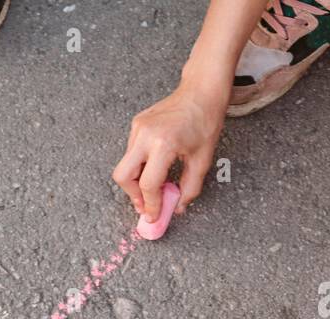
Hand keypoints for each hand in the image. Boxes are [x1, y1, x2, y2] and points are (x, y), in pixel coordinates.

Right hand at [112, 83, 226, 221]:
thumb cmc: (206, 121)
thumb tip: (176, 207)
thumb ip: (189, 187)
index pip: (148, 184)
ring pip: (125, 164)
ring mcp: (138, 128)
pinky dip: (140, 165)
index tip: (154, 216)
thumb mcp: (202, 159)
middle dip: (132, 195)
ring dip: (136, 180)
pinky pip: (131, 152)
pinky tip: (155, 166)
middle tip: (146, 204)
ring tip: (154, 186)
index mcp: (164, 144)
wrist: (201, 90)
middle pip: (123, 176)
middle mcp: (145, 135)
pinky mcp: (136, 124)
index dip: (151, 204)